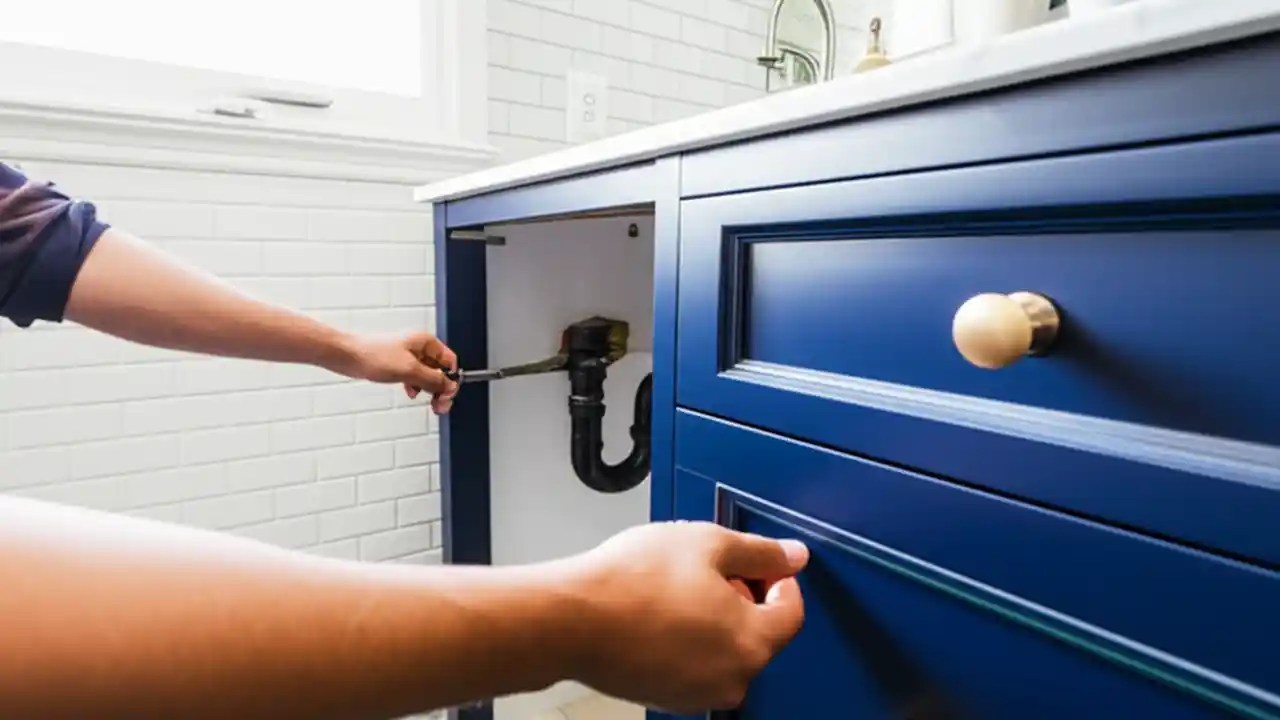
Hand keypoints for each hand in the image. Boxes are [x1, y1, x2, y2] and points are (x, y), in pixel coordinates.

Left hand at [342, 332, 459, 413]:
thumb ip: (433, 380)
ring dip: (428, 390)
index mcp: (426, 342)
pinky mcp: (397, 365)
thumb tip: (450, 387)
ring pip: (427, 375)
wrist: (348, 356)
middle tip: (439, 404)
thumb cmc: (373, 356)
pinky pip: (414, 377)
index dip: (450, 379)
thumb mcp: (410, 370)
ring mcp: (407, 357)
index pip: (449, 361)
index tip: (446, 394)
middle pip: (440, 370)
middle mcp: (418, 348)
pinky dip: (416, 387)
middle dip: (441, 388)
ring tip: (427, 402)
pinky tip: (411, 393)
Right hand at [564, 522, 808, 712]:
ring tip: (677, 587)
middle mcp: (732, 679)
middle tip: (709, 568)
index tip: (761, 562)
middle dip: (743, 597)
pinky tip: (659, 612)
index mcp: (752, 642)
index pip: (791, 612)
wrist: (571, 620)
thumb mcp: (708, 543)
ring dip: (714, 619)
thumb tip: (792, 556)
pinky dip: (687, 640)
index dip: (779, 579)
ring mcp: (697, 695)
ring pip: (724, 650)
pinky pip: (694, 665)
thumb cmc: (633, 581)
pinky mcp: (667, 698)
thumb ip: (760, 552)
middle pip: (759, 633)